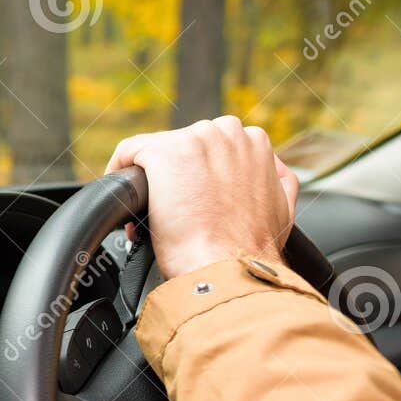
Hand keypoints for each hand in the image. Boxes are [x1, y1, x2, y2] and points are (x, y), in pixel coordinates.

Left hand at [105, 116, 299, 280]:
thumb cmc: (248, 249)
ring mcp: (195, 141)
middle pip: (180, 146)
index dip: (193, 176)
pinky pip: (128, 152)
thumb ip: (276, 179)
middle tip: (163, 215)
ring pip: (155, 150)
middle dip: (170, 179)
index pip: (208, 147)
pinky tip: (122, 197)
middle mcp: (226, 133)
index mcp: (253, 143)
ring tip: (146, 216)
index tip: (185, 203)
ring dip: (148, 181)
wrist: (227, 267)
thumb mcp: (281, 207)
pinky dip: (119, 172)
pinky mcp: (165, 153)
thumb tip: (270, 171)